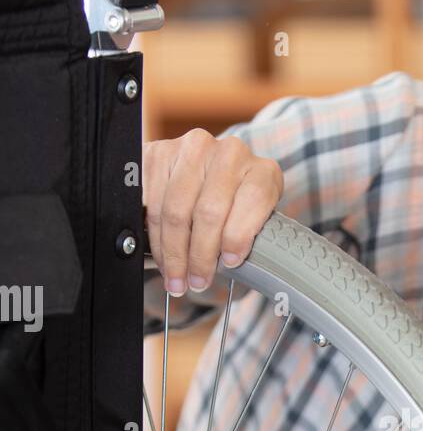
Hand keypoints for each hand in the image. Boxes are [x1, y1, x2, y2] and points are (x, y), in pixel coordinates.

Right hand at [143, 130, 283, 295]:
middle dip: (199, 255)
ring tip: (176, 277)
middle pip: (209, 211)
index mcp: (262, 171)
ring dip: (173, 252)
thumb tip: (226, 265)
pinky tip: (161, 254)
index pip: (254, 199)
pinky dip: (154, 235)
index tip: (228, 263)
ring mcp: (194, 149)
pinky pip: (152, 201)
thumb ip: (247, 237)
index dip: (239, 235)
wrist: (208, 176)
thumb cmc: (236, 209)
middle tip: (195, 282)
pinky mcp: (161, 153)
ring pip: (176, 210)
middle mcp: (230, 153)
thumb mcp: (253, 222)